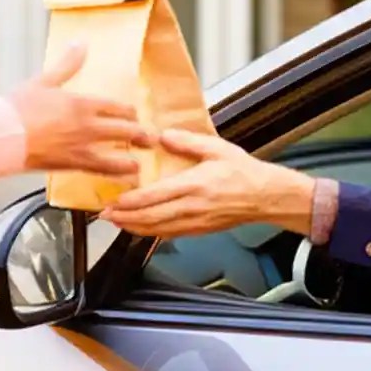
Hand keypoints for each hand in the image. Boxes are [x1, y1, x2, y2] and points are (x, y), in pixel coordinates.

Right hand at [8, 43, 154, 175]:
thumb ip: (67, 64)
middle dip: (140, 133)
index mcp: (83, 103)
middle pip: (125, 129)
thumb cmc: (18, 109)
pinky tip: (125, 178)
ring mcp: (84, 147)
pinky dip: (118, 173)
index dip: (128, 111)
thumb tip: (80, 43)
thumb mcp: (44, 81)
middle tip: (149, 137)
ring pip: (119, 153)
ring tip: (142, 160)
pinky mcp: (74, 165)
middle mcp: (89, 126)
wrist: (2, 135)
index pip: (117, 106)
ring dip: (134, 156)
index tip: (132, 114)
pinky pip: (103, 171)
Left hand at [100, 129, 315, 237]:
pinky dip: (151, 233)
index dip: (130, 202)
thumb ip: (188, 142)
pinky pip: (170, 234)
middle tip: (104, 215)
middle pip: (150, 217)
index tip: (113, 201)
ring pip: (157, 229)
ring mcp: (195, 222)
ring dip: (134, 227)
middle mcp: (192, 207)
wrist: (265, 196)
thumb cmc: (244, 173)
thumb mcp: (217, 149)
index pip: (154, 196)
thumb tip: (163, 135)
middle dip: (124, 218)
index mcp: (194, 185)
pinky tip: (141, 228)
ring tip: (116, 222)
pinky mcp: (200, 230)